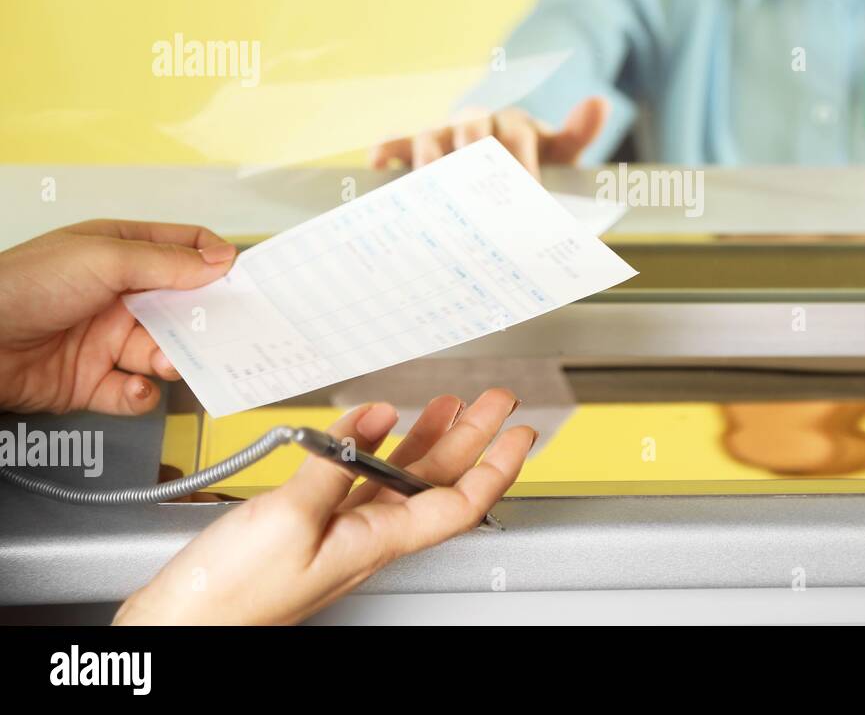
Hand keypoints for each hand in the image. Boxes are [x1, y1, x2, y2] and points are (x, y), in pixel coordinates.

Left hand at [0, 220, 236, 415]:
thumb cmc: (24, 286)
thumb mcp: (104, 260)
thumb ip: (167, 263)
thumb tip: (221, 260)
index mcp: (119, 252)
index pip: (182, 249)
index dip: (214, 261)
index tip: (242, 278)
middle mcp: (117, 294)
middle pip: (181, 307)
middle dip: (201, 321)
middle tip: (221, 331)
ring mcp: (106, 338)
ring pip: (163, 352)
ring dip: (170, 359)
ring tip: (164, 361)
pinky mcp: (92, 381)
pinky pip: (133, 390)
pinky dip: (140, 393)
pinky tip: (133, 386)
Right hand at [114, 390, 534, 624]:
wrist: (181, 626)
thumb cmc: (231, 595)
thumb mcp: (289, 519)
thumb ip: (334, 465)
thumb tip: (372, 421)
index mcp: (378, 540)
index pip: (461, 503)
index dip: (497, 466)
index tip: (520, 433)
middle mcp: (369, 537)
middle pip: (440, 482)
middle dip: (474, 438)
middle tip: (498, 402)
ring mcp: (342, 532)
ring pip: (402, 478)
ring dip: (432, 439)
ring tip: (452, 404)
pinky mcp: (311, 526)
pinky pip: (360, 479)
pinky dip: (373, 446)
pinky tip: (373, 425)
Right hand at [371, 96, 608, 176]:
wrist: (500, 154)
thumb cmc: (531, 158)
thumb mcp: (559, 149)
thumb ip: (576, 133)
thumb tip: (601, 101)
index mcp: (515, 125)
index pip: (518, 136)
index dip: (523, 162)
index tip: (528, 192)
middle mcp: (477, 122)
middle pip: (472, 132)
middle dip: (474, 158)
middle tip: (476, 190)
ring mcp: (444, 132)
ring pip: (433, 136)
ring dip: (430, 157)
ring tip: (428, 180)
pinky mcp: (416, 144)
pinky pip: (398, 141)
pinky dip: (387, 149)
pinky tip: (378, 166)